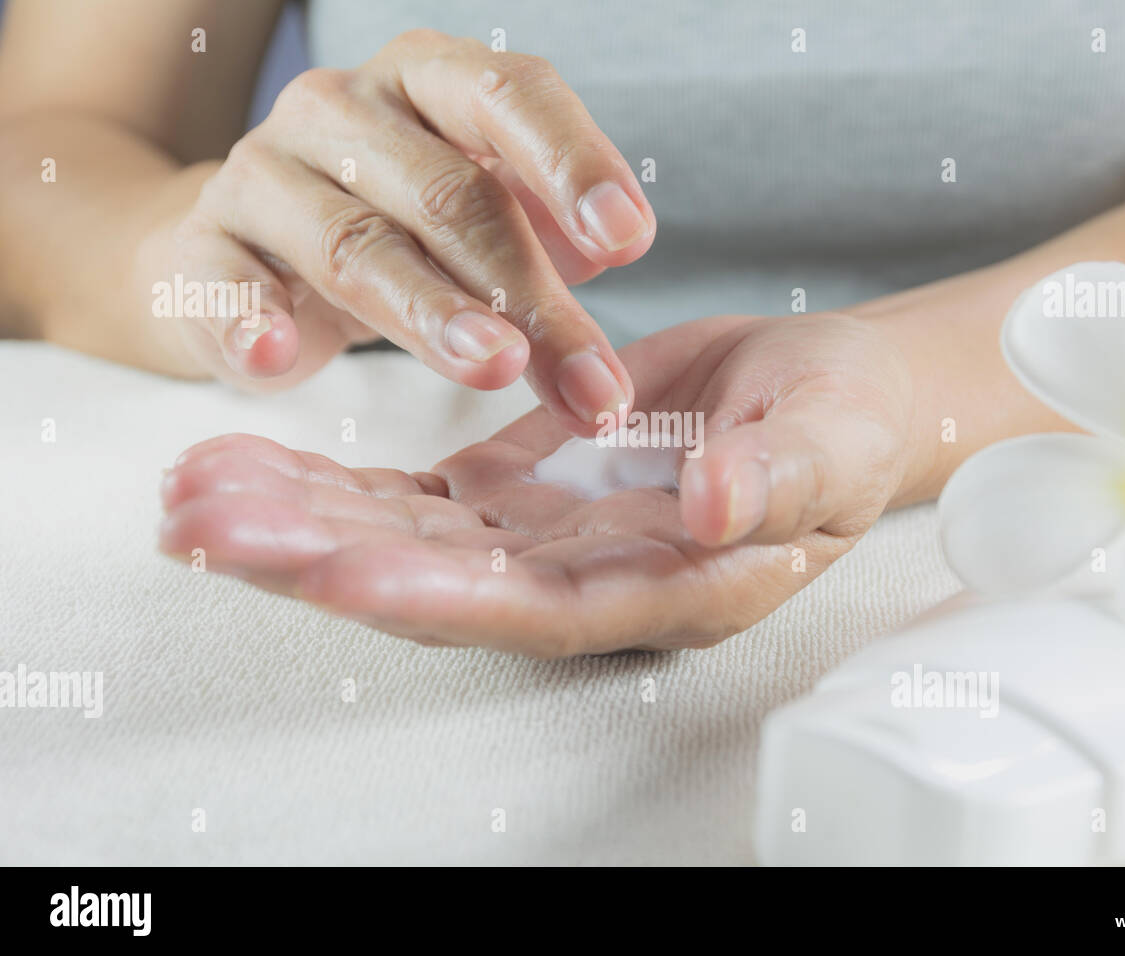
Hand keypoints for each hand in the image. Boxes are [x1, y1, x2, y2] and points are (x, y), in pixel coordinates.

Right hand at [140, 29, 650, 431]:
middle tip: (589, 380)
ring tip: (494, 367)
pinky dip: (247, 316)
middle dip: (529, 293)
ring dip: (428, 312)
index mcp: (429, 84)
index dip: (574, 164)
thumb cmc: (392, 228)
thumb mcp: (479, 215)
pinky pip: (222, 277)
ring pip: (355, 244)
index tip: (632, 240)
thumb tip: (618, 248)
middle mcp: (343, 110)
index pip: (511, 95)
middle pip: (449, 195)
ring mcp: (264, 173)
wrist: (242, 251)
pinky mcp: (203, 244)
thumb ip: (547, 228)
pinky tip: (276, 355)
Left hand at [159, 313, 915, 655]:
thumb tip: (711, 506)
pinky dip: (326, 480)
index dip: (441, 594)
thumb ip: (779, 481)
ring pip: (399, 540)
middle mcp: (582, 577)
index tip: (343, 569)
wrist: (817, 394)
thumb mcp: (835, 445)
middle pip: (436, 585)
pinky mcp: (510, 487)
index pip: (540, 607)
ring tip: (192, 494)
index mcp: (665, 585)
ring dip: (294, 519)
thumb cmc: (843, 426)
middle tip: (209, 527)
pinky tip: (248, 463)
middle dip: (318, 559)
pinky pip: (404, 494)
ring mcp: (538, 536)